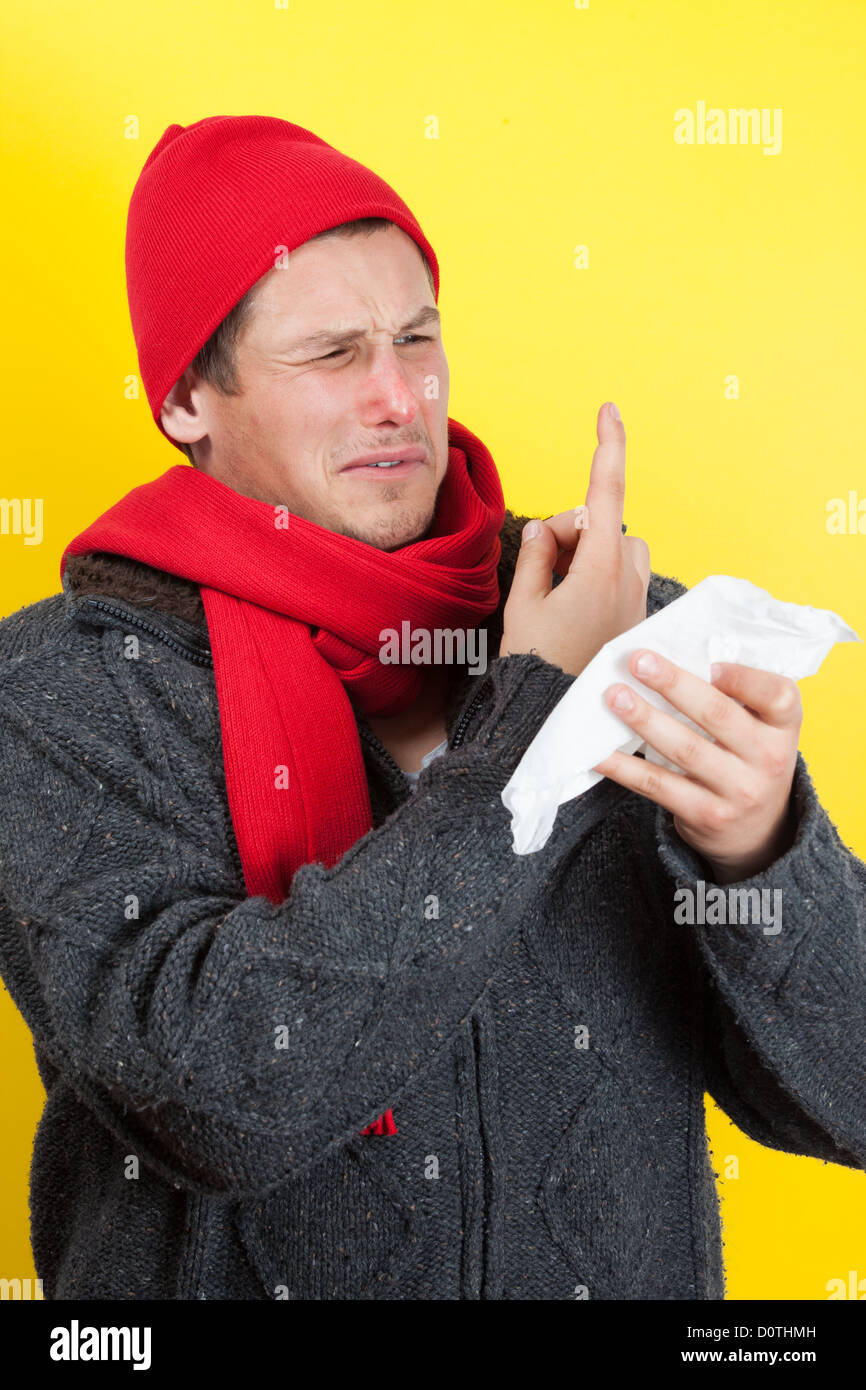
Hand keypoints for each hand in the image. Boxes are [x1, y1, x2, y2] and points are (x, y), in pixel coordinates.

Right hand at [499, 402, 650, 678]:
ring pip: (617, 546)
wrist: (559, 715)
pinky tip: (572, 605)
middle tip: (541, 567)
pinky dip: (596, 572)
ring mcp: (636, 598)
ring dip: (588, 551)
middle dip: (571, 532)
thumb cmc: (537, 662)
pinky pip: (622, 572)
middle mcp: (627, 577)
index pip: (605, 491)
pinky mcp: (636, 615)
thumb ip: (538, 554)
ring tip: (557, 588)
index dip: (608, 446)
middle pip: (603, 523)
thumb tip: (547, 529)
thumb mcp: (524, 603)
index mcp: (599, 568)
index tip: (610, 410)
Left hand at [592, 650, 801, 882]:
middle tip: (638, 661)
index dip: (743, 677)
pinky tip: (599, 752)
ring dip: (644, 720)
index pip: (778, 696)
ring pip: (684, 749)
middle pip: (718, 715)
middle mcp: (768, 760)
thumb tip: (675, 655)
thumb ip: (738, 698)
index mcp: (784, 728)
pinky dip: (625, 768)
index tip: (708, 663)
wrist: (758, 835)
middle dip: (674, 684)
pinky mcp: (705, 815)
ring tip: (615, 696)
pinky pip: (658, 786)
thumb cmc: (750, 760)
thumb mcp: (763, 730)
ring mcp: (737, 791)